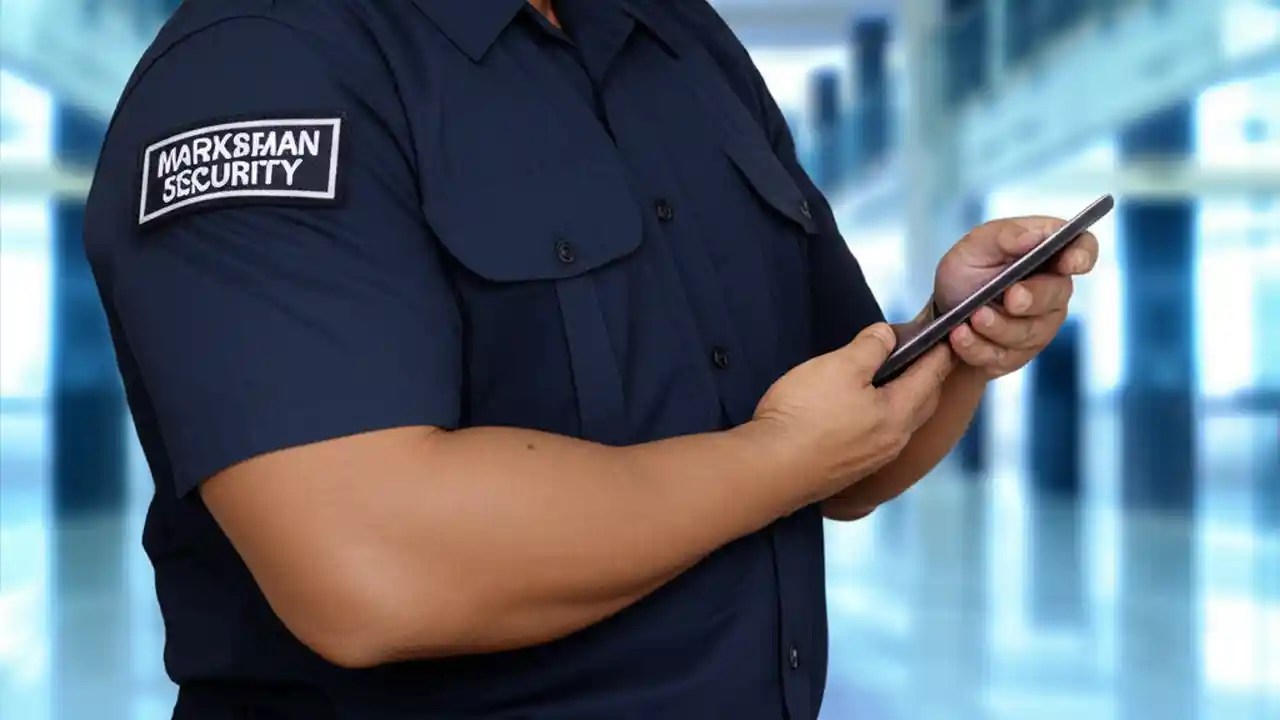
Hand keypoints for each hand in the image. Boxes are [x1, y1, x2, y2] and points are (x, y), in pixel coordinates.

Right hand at [752, 323, 955, 502]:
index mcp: (899, 413)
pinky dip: (882, 417)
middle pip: (923, 402)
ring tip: (893, 378)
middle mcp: (894, 441)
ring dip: (904, 399)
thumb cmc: (804, 416)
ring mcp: (873, 459)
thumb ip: (870, 347)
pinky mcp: (850, 468)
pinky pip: (880, 437)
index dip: (942, 351)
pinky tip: (864, 410)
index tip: (949, 334)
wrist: (769, 470)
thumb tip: (887, 336)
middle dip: (928, 376)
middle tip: (925, 354)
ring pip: (901, 422)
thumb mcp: (839, 366)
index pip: (933, 375)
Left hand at [934, 216, 1098, 378]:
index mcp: (1047, 253)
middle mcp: (1051, 289)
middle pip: (1057, 293)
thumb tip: (1034, 235)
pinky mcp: (1020, 354)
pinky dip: (978, 345)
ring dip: (998, 325)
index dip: (1083, 254)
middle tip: (1011, 297)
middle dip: (1033, 297)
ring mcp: (1040, 324)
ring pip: (1030, 331)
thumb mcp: (974, 246)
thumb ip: (1005, 236)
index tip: (1071, 262)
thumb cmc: (965, 274)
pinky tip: (961, 336)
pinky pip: (1006, 355)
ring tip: (973, 317)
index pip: (1081, 248)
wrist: (940, 315)